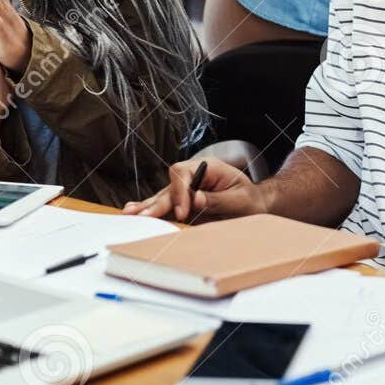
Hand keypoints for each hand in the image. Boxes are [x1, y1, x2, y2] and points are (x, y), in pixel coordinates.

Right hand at [123, 156, 260, 220]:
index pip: (183, 173)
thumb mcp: (240, 200)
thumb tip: (196, 199)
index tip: (182, 212)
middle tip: (143, 216)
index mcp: (208, 167)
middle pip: (169, 185)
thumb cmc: (250, 200)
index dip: (180, 192)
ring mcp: (186, 188)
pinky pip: (165, 205)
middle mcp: (193, 175)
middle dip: (157, 202)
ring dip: (148, 206)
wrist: (255, 205)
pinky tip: (134, 212)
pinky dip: (150, 209)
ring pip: (163, 196)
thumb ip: (218, 199)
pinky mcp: (183, 202)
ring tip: (130, 214)